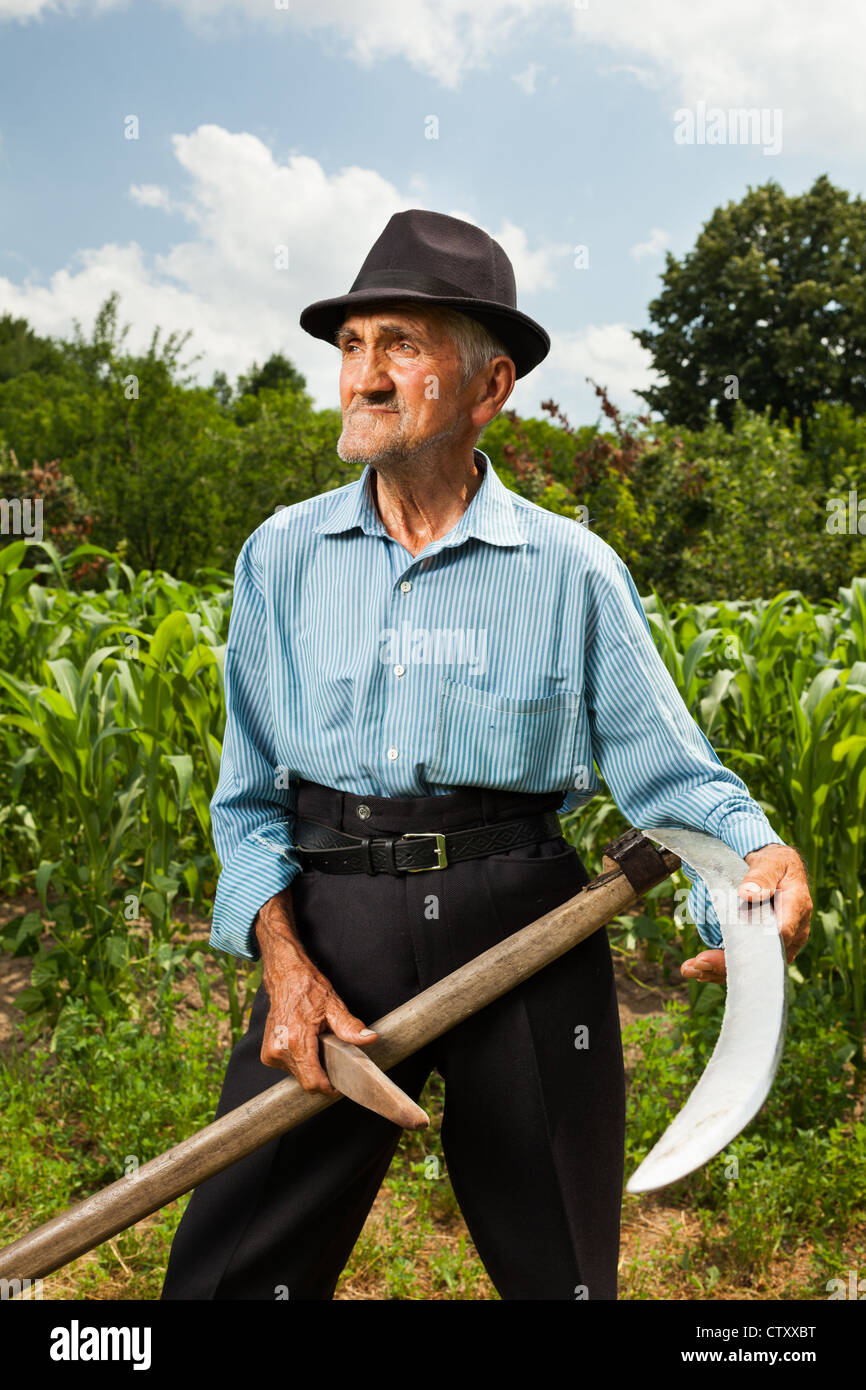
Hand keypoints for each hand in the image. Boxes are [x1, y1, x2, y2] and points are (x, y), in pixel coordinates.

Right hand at [254, 888, 377, 1093]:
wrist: (285, 977)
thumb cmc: (309, 989)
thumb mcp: (334, 1006)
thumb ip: (350, 1027)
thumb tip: (370, 1039)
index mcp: (296, 1040)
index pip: (313, 1081)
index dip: (329, 1086)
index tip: (341, 1082)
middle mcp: (280, 1050)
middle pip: (307, 1080)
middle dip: (322, 1074)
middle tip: (332, 1054)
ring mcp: (271, 1053)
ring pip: (298, 1075)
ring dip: (311, 1066)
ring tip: (316, 1045)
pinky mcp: (267, 1054)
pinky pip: (289, 1068)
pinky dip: (300, 1061)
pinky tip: (305, 1044)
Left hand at [681, 843, 811, 984]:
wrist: (778, 868)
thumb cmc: (775, 862)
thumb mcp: (771, 861)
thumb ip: (761, 876)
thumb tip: (748, 894)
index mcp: (797, 908)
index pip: (778, 935)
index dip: (752, 947)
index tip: (724, 951)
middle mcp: (794, 932)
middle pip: (763, 957)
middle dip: (729, 964)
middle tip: (698, 964)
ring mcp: (781, 943)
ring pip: (753, 964)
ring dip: (720, 970)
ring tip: (691, 969)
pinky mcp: (767, 947)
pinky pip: (748, 962)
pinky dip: (723, 968)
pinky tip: (701, 972)